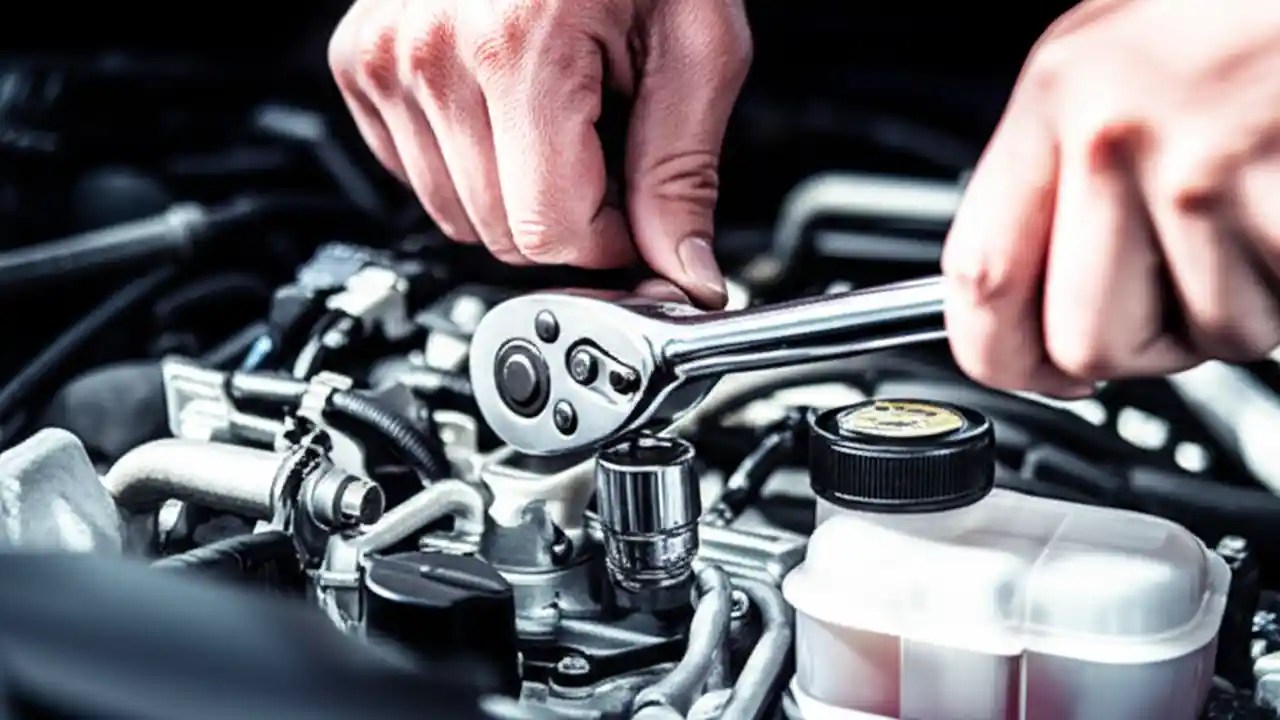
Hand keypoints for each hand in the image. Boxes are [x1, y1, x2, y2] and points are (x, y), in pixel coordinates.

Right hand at [327, 0, 751, 307]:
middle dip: (568, 219)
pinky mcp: (358, 60)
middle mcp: (431, 52)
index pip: (548, 232)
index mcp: (518, 44)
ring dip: (515, 193)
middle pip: (498, 234)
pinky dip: (465, 162)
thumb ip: (683, 167)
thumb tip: (682, 270)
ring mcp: (383, 56)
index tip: (638, 213)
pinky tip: (506, 108)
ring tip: (558, 115)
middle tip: (608, 153)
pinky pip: (413, 172)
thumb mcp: (696, 40)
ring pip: (452, 214)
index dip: (609, 242)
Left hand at [941, 0, 1279, 395]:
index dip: (1002, 353)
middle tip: (1185, 280)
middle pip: (1088, 340)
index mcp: (1056, 95)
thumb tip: (1023, 294)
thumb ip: (1060, 171)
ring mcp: (1203, 170)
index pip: (979, 275)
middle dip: (1148, 341)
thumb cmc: (1244, 13)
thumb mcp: (1118, 62)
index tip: (1034, 368)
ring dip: (1242, 302)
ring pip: (1207, 336)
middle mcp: (1113, 133)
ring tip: (1258, 212)